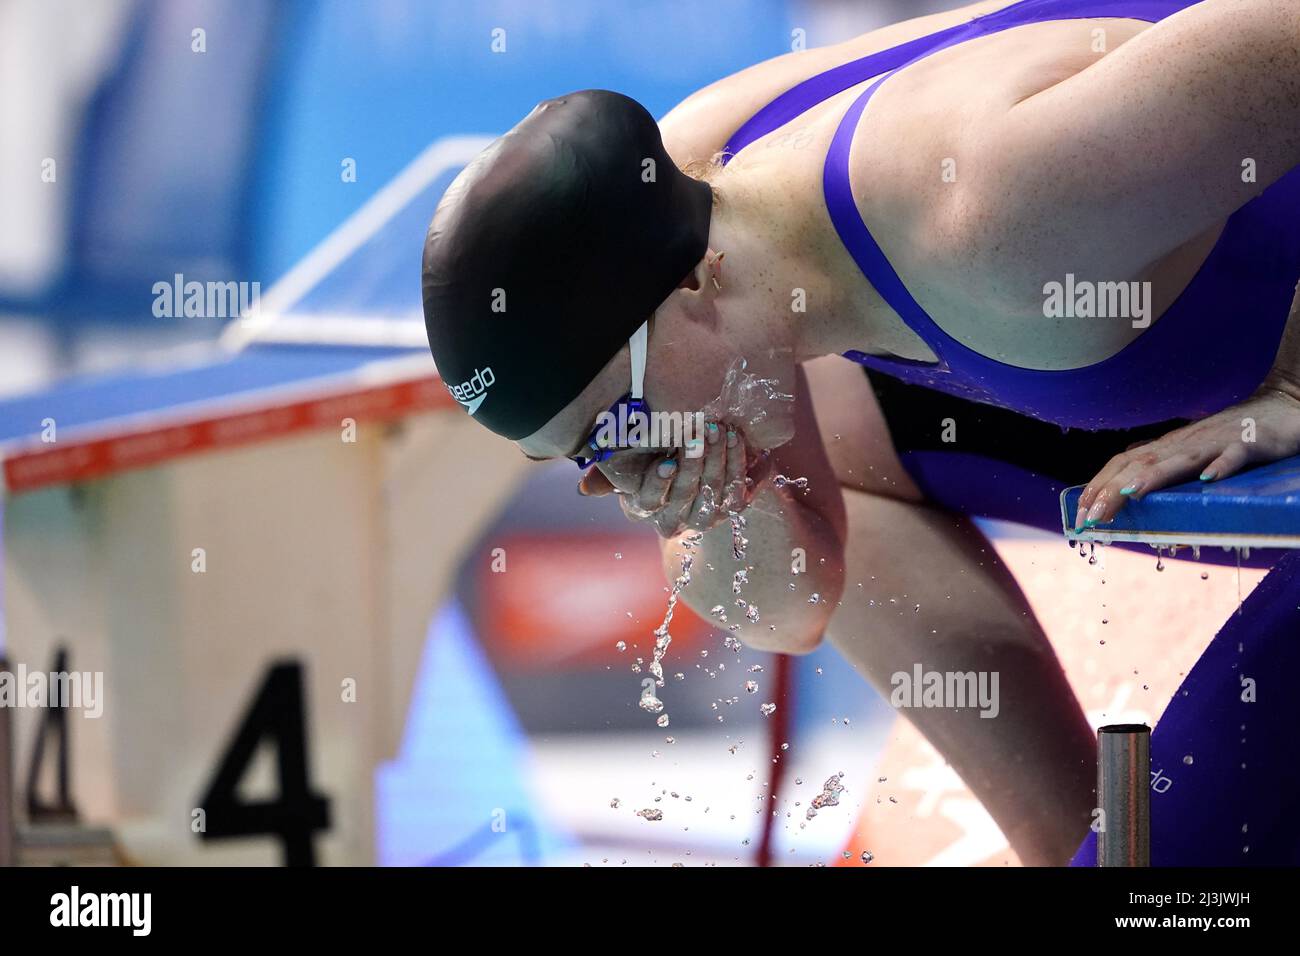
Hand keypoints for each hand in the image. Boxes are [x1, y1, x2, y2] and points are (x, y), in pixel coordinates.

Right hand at [578, 422, 770, 537]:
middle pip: (686, 494)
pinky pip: (736, 490)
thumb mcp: (623, 466)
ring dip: (717, 458)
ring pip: (713, 492)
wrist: (686, 479)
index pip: (649, 500)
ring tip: (717, 428)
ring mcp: (704, 518)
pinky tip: (734, 437)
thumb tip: (585, 489)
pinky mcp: (729, 510)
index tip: (667, 460)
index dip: (659, 482)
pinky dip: (737, 462)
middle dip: (693, 461)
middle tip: (698, 431)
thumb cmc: (645, 463)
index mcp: (643, 509)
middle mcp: (674, 520)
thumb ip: (605, 474)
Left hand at [1075, 385, 1299, 528]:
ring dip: (1152, 478)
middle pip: (1141, 463)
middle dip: (1112, 490)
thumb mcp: (1194, 453)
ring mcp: (1216, 442)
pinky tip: (1208, 480)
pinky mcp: (1250, 443)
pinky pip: (1234, 454)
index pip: (1124, 463)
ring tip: (1128, 495)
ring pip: (1179, 459)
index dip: (1099, 484)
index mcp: (1170, 447)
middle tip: (1091, 517)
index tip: (1080, 511)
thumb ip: (1169, 471)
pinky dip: (1221, 465)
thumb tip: (1141, 499)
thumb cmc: (1234, 434)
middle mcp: (1185, 443)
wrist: (1284, 403)